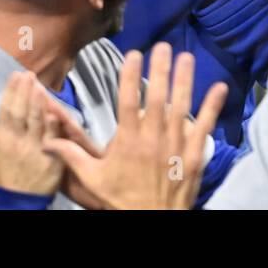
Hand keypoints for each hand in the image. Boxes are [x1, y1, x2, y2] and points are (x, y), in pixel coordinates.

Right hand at [0, 71, 61, 196]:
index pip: (6, 110)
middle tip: (29, 74)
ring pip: (37, 121)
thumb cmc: (0, 169)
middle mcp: (18, 142)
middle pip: (21, 112)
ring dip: (39, 102)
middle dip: (25, 91)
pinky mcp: (52, 157)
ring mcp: (35, 149)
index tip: (15, 75)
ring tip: (40, 85)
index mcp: (2, 138)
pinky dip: (54, 122)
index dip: (10, 91)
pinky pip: (54, 136)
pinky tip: (55, 108)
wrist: (17, 197)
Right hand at [43, 44, 227, 209]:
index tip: (133, 53)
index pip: (128, 102)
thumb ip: (72, 156)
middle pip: (157, 98)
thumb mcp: (93, 179)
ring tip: (187, 57)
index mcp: (128, 142)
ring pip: (182, 107)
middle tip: (163, 46)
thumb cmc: (121, 199)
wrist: (151, 221)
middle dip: (160, 70)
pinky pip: (205, 127)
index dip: (130, 76)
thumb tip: (47, 141)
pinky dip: (213, 107)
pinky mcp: (193, 155)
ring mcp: (175, 146)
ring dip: (185, 80)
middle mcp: (153, 139)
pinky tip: (220, 87)